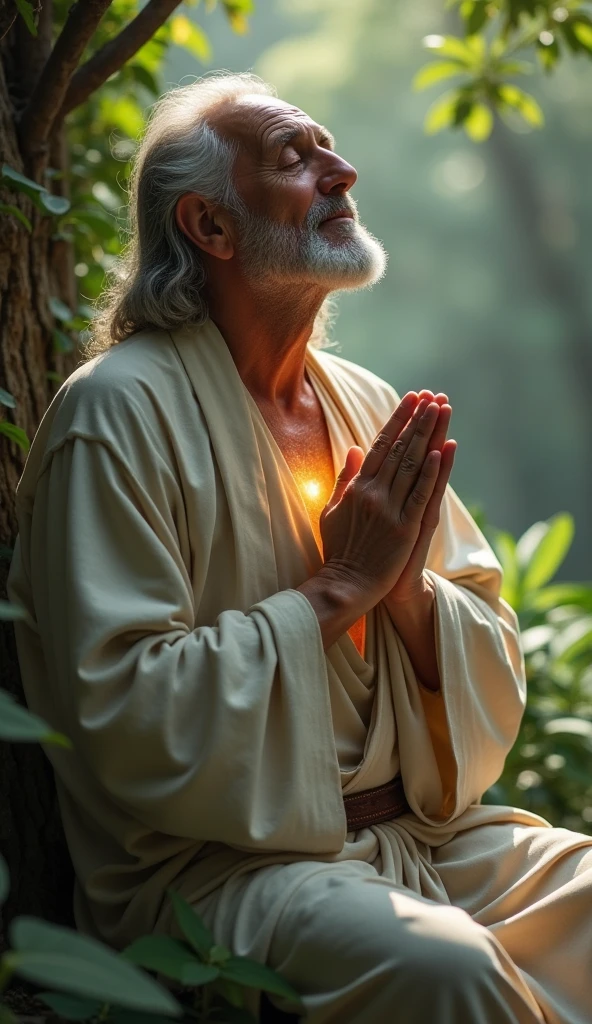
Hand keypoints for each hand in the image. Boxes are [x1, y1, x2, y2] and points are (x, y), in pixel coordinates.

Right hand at [319, 391, 448, 616]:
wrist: (346, 584)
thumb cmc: (338, 550)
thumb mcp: (332, 510)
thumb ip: (344, 479)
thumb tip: (354, 450)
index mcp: (357, 488)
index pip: (380, 445)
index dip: (397, 420)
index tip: (411, 399)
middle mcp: (373, 494)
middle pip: (400, 449)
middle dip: (417, 420)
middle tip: (432, 396)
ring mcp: (390, 511)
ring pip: (413, 465)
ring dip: (429, 435)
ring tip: (441, 410)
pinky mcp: (405, 529)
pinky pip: (421, 495)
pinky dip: (432, 473)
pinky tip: (442, 450)